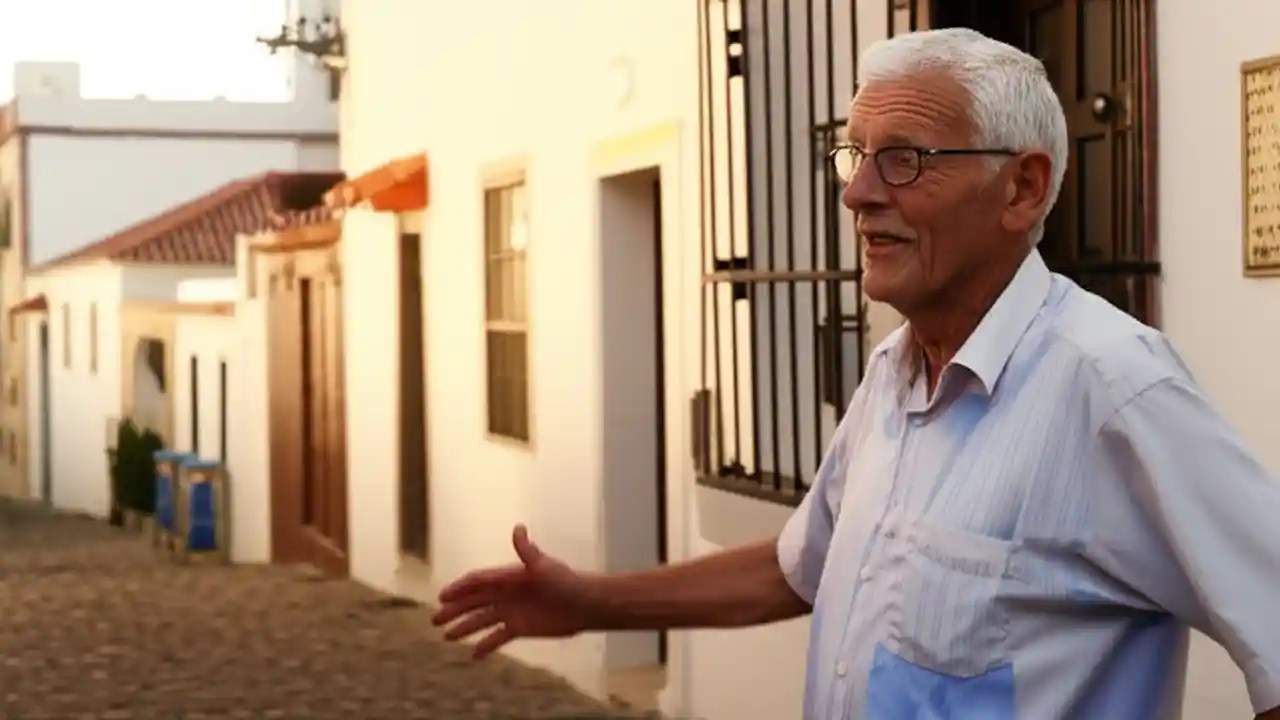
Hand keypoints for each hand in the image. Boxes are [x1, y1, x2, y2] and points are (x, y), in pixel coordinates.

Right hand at [431, 524, 595, 659]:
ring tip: (447, 637)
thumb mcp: (545, 566)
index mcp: (508, 577)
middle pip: (474, 602)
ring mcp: (511, 612)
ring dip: (464, 627)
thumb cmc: (566, 582)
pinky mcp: (519, 628)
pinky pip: (497, 638)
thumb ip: (528, 551)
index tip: (442, 596)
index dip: (460, 588)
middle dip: (454, 610)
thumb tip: (518, 527)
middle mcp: (505, 594)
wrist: (584, 604)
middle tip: (434, 620)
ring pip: (481, 620)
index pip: (478, 582)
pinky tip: (473, 655)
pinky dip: (485, 646)